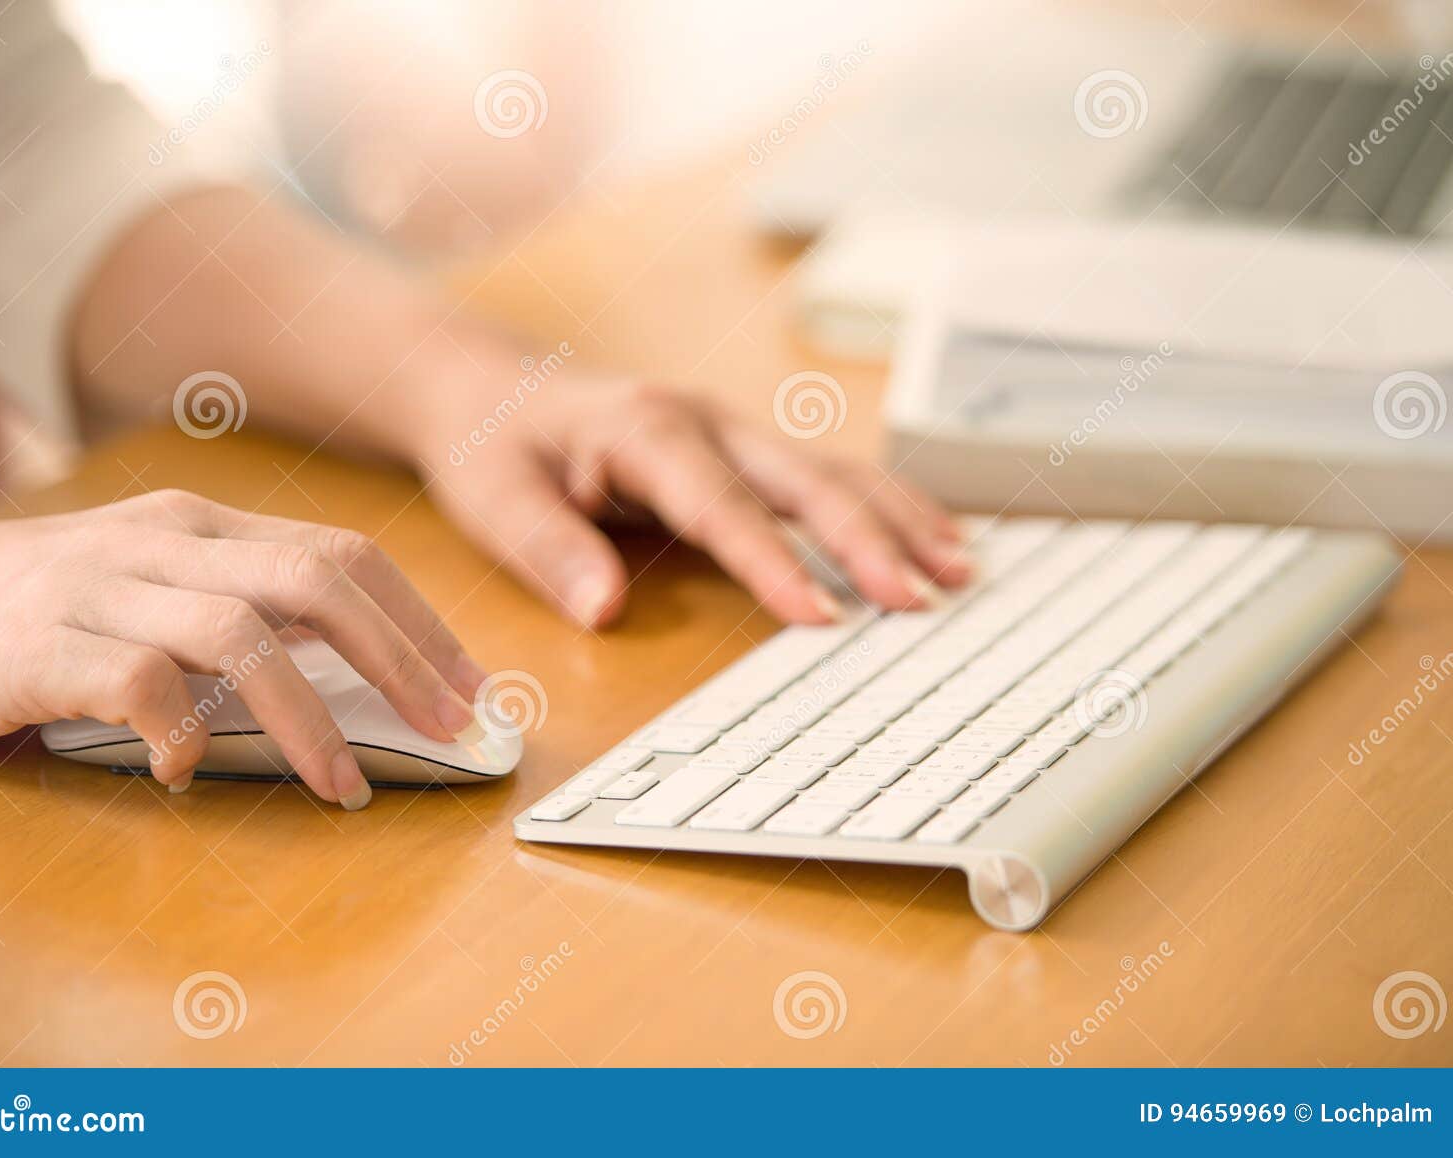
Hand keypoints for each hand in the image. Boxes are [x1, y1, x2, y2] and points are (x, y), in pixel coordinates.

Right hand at [0, 491, 486, 809]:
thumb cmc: (18, 611)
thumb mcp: (140, 587)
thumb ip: (231, 612)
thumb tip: (347, 675)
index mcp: (199, 526)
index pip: (343, 555)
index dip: (420, 620)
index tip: (471, 685)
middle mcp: (162, 542)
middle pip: (318, 580)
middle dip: (404, 657)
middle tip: (455, 730)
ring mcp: (100, 588)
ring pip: (241, 635)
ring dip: (313, 718)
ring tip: (348, 787)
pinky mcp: (37, 647)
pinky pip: (137, 685)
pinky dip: (180, 734)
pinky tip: (188, 776)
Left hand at [402, 372, 971, 626]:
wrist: (493, 389)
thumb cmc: (495, 446)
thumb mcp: (495, 498)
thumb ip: (548, 548)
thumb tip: (603, 608)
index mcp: (643, 431)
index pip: (718, 504)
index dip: (771, 561)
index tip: (818, 617)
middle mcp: (703, 421)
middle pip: (801, 479)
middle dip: (866, 538)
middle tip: (923, 598)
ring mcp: (732, 430)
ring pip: (832, 469)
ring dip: (897, 517)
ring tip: (959, 570)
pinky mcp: (745, 450)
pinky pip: (827, 474)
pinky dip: (885, 505)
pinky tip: (931, 537)